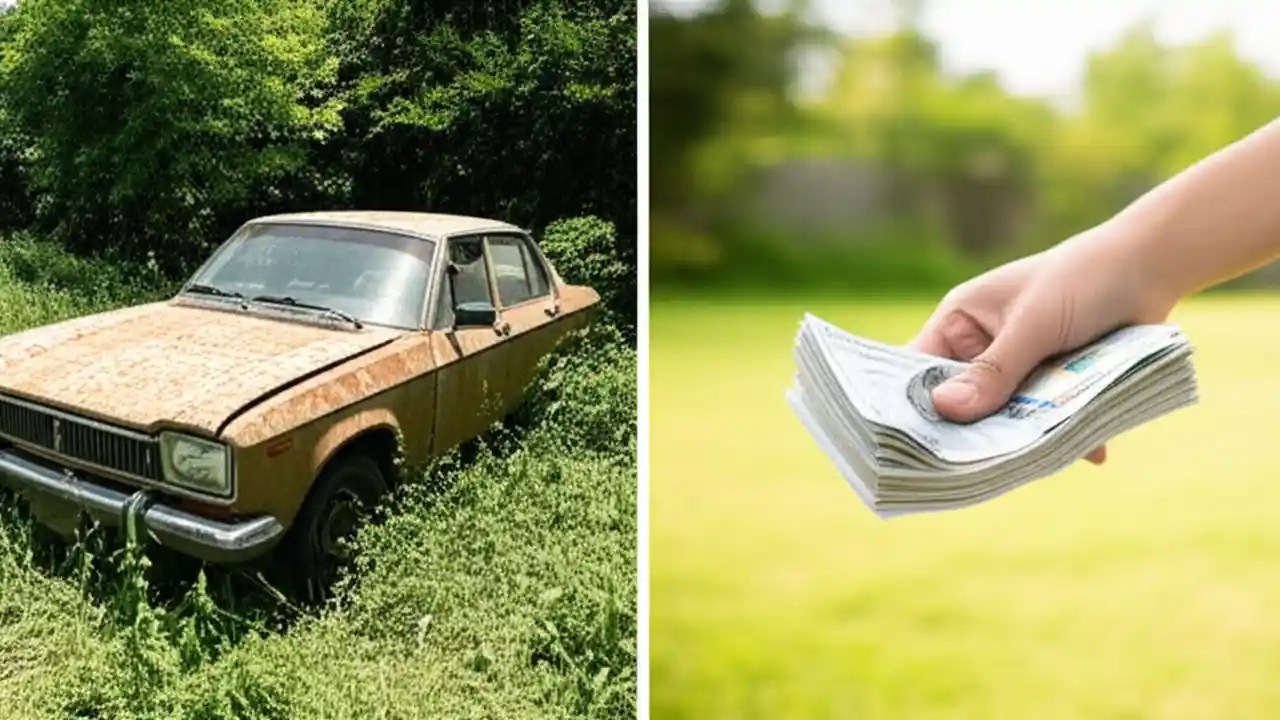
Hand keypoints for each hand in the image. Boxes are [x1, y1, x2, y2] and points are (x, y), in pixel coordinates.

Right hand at [908, 223, 1175, 464]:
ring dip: (1028, 435)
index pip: (921, 369)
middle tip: (984, 465)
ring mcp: (1020, 367)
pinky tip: (1093, 452)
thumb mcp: (1034, 324)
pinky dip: (1068, 435)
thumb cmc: (1083, 278)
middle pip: (966, 401)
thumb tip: (945, 410)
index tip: (918, 445)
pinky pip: (1050, 419)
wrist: (1153, 266)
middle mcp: (983, 347)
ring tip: (1041, 461)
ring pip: (1009, 416)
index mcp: (961, 322)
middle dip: (979, 429)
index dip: (917, 405)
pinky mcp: (1055, 383)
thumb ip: (994, 370)